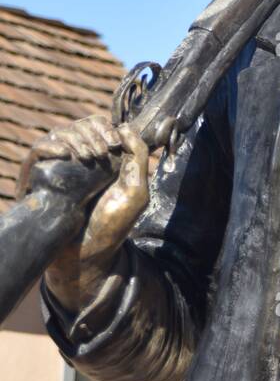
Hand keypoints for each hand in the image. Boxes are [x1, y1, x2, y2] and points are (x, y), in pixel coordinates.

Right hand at [20, 116, 150, 315]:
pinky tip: (63, 155)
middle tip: (101, 153)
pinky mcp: (41, 176)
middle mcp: (81, 159)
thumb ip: (138, 158)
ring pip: (61, 133)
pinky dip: (50, 146)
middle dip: (92, 133)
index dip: (107, 128)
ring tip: (85, 158)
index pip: (101, 126)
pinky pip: (39, 149)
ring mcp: (60, 167)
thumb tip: (125, 127)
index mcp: (106, 160)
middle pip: (81, 125)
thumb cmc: (112, 225)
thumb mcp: (136, 191)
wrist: (86, 254)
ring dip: (75, 139)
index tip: (113, 143)